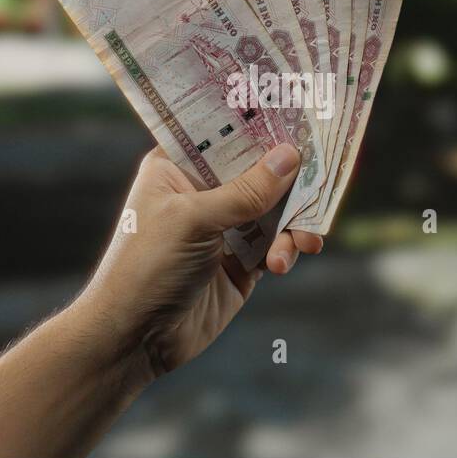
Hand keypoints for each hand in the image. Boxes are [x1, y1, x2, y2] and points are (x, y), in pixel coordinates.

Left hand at [75, 144, 323, 377]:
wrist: (133, 339)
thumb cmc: (146, 266)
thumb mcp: (194, 220)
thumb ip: (246, 191)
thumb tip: (291, 156)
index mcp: (177, 168)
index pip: (224, 134)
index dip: (261, 127)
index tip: (301, 119)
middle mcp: (201, 193)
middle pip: (258, 172)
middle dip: (290, 180)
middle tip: (323, 181)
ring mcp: (222, 229)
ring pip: (274, 211)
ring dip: (294, 223)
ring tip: (305, 242)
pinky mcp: (239, 264)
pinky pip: (275, 245)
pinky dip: (287, 250)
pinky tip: (284, 262)